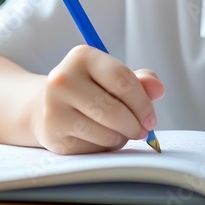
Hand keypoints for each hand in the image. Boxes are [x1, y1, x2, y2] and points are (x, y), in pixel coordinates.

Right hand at [29, 45, 164, 153]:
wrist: (46, 103)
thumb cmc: (90, 88)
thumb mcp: (113, 76)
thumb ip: (140, 81)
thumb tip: (158, 89)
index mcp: (82, 57)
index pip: (123, 81)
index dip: (143, 103)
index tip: (151, 119)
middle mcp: (63, 80)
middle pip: (114, 111)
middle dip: (135, 125)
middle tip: (142, 131)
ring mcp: (54, 108)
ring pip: (105, 133)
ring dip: (121, 137)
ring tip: (120, 131)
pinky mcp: (52, 135)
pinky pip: (93, 148)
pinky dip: (105, 146)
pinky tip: (101, 137)